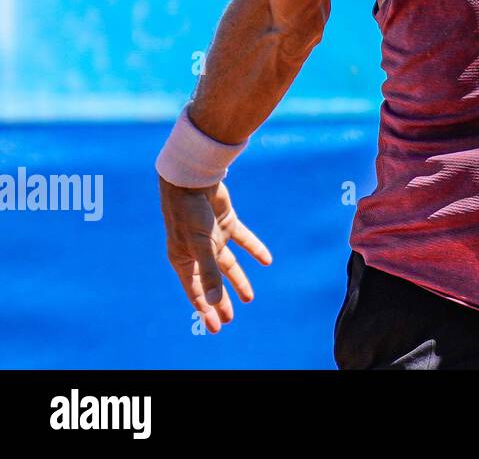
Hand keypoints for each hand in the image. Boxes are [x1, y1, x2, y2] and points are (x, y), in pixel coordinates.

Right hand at [159, 176, 272, 333]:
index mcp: (183, 260)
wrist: (193, 179)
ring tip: (250, 298)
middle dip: (221, 301)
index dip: (206, 310)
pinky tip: (267, 260)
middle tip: (230, 319)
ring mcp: (212, 237)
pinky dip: (255, 249)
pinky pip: (243, 239)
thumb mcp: (201, 246)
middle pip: (212, 282)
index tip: (216, 327)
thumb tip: (215, 303)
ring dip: (239, 280)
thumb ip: (210, 274)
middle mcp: (197, 250)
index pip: (196, 292)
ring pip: (228, 264)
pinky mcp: (226, 222)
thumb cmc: (190, 214)